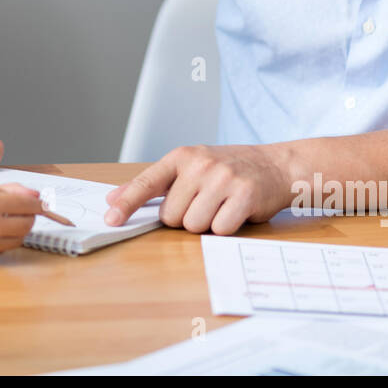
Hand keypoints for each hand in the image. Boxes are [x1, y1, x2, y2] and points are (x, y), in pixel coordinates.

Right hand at [0, 185, 42, 263]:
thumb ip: (11, 191)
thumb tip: (37, 197)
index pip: (29, 206)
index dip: (37, 204)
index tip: (40, 203)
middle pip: (28, 224)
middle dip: (27, 217)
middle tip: (19, 211)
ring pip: (19, 238)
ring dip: (16, 229)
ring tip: (0, 221)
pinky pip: (4, 249)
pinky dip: (2, 241)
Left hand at [104, 144, 293, 233]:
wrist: (277, 165)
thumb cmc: (229, 169)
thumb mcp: (190, 167)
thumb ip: (153, 184)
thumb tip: (113, 198)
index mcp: (182, 157)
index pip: (147, 182)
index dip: (127, 203)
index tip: (111, 219)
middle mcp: (200, 166)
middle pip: (171, 216)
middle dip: (184, 218)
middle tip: (204, 202)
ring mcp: (223, 180)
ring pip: (193, 226)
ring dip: (206, 224)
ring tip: (221, 205)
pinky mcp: (244, 197)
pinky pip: (220, 230)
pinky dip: (226, 228)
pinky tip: (235, 211)